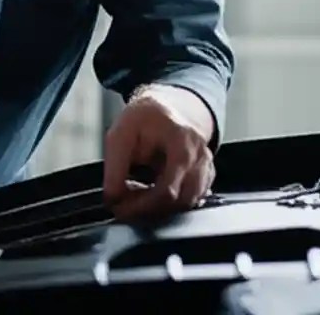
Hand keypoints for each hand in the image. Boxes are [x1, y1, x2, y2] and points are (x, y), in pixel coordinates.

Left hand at [102, 85, 215, 220]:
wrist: (165, 108)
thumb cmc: (142, 119)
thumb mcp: (119, 136)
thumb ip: (114, 170)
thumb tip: (113, 200)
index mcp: (181, 140)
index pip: (167, 189)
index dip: (141, 205)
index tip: (120, 208)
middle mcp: (200, 156)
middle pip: (179, 200)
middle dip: (147, 210)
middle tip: (123, 207)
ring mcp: (206, 167)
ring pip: (185, 204)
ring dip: (158, 208)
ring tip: (135, 196)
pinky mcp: (206, 177)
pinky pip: (189, 201)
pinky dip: (168, 204)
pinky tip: (150, 193)